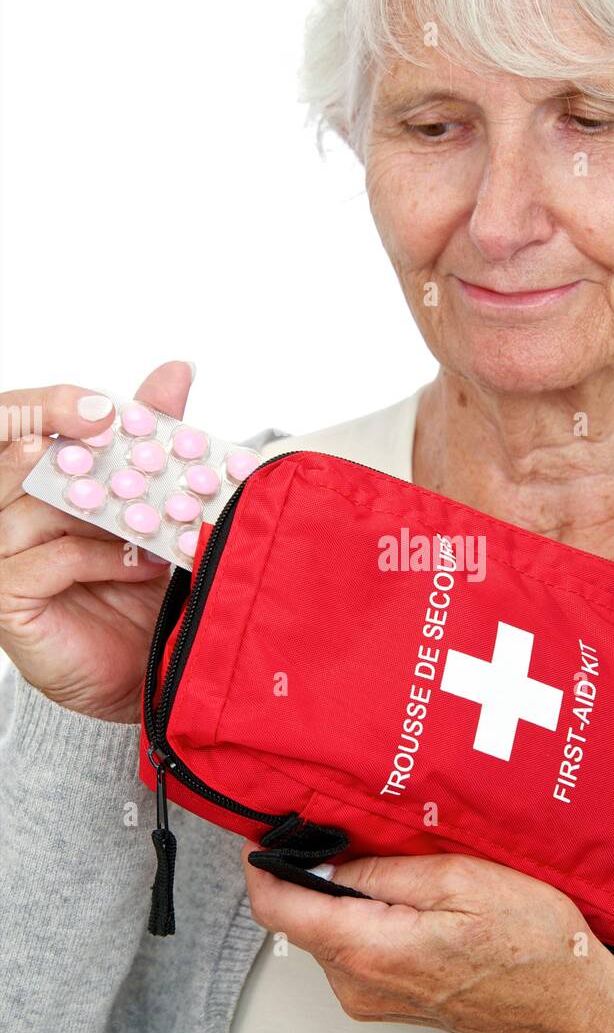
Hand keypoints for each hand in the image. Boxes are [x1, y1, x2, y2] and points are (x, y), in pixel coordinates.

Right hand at [0, 361, 194, 721]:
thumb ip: (151, 435)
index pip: (12, 418)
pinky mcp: (6, 597)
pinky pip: (51, 558)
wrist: (148, 664)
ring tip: (157, 524)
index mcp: (24, 475)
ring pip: (36, 505)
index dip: (49, 405)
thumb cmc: (139, 580)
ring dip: (105, 510)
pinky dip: (103, 557)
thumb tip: (177, 369)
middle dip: (66, 440)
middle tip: (116, 436)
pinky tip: (142, 564)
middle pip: (12, 453)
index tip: (105, 409)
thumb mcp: (150, 498)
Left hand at [243, 849, 613, 1032]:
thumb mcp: (459, 879)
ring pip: (328, 933)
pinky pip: (354, 950)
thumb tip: (324, 863)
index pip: (278, 910)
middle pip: (300, 920)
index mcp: (369, 951)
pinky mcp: (388, 1002)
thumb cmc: (532, 943)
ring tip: (390, 862)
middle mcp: (358, 986)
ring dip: (342, 895)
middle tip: (342, 830)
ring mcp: (372, 1000)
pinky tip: (404, 896)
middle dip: (310, 873)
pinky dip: (363, 918)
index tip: (263, 831)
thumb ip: (381, 873)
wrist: (572, 1006)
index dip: (262, 865)